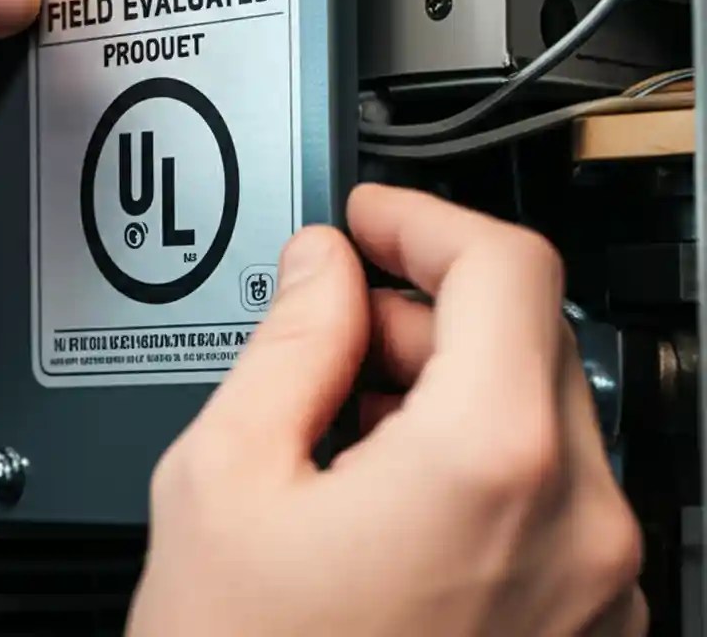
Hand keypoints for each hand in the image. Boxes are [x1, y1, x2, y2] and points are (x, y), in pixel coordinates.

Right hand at [128, 185, 645, 635]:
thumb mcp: (225, 476)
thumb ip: (289, 341)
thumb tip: (321, 269)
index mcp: (490, 464)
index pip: (502, 266)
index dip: (422, 221)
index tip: (372, 223)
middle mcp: (576, 528)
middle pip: (525, 339)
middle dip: (423, 312)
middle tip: (331, 330)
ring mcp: (592, 591)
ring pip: (539, 418)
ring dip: (445, 389)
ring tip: (338, 429)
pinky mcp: (580, 633)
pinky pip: (546, 500)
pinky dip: (473, 463)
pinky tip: (381, 498)